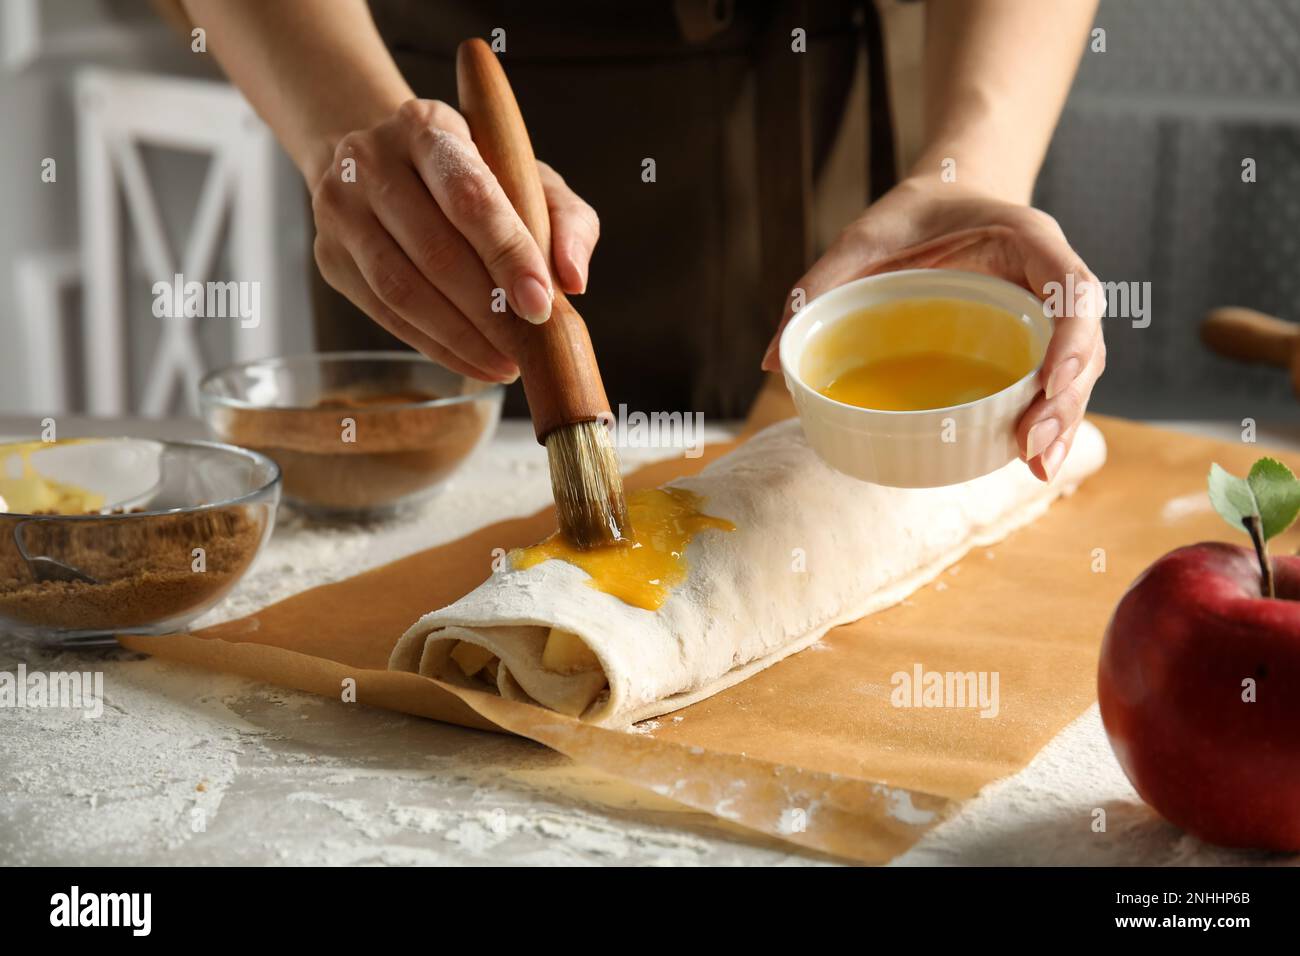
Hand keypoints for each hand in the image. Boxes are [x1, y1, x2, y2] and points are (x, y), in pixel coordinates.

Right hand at [310, 99, 599, 381]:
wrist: (384, 164)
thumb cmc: (471, 176)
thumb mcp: (528, 178)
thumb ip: (566, 220)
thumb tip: (572, 279)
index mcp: (427, 127)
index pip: (469, 197)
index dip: (507, 254)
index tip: (540, 304)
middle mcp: (371, 160)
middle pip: (434, 250)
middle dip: (488, 311)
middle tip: (528, 346)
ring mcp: (340, 209)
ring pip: (401, 289)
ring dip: (461, 337)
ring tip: (506, 362)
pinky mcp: (330, 255)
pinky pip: (384, 314)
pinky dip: (435, 345)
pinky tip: (474, 362)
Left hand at [762, 176, 1104, 481]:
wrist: (946, 193)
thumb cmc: (911, 215)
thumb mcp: (862, 237)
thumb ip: (821, 283)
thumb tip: (770, 360)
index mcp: (1028, 239)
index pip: (1072, 288)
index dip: (1069, 339)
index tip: (1048, 384)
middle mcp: (1052, 276)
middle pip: (1084, 342)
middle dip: (1066, 398)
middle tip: (1032, 447)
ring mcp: (1049, 311)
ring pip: (1078, 369)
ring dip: (1063, 419)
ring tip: (1034, 465)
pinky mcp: (1036, 339)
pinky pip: (1054, 379)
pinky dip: (1046, 417)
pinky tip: (1028, 458)